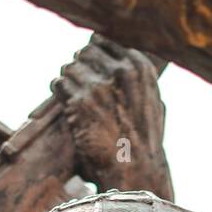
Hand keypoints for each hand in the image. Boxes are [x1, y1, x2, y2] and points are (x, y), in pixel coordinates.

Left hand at [51, 38, 172, 196]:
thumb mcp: (153, 102)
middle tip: (81, 87)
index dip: (95, 56)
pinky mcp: (79, 102)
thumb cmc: (143, 141)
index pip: (105, 42)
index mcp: (140, 67)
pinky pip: (58, 84)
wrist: (134, 170)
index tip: (92, 70)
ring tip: (74, 100)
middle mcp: (120, 71)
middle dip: (80, 68)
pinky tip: (68, 107)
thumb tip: (125, 61)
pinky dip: (59, 94)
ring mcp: (99, 86)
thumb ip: (138, 79)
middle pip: (85, 52)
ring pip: (69, 66)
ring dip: (68, 82)